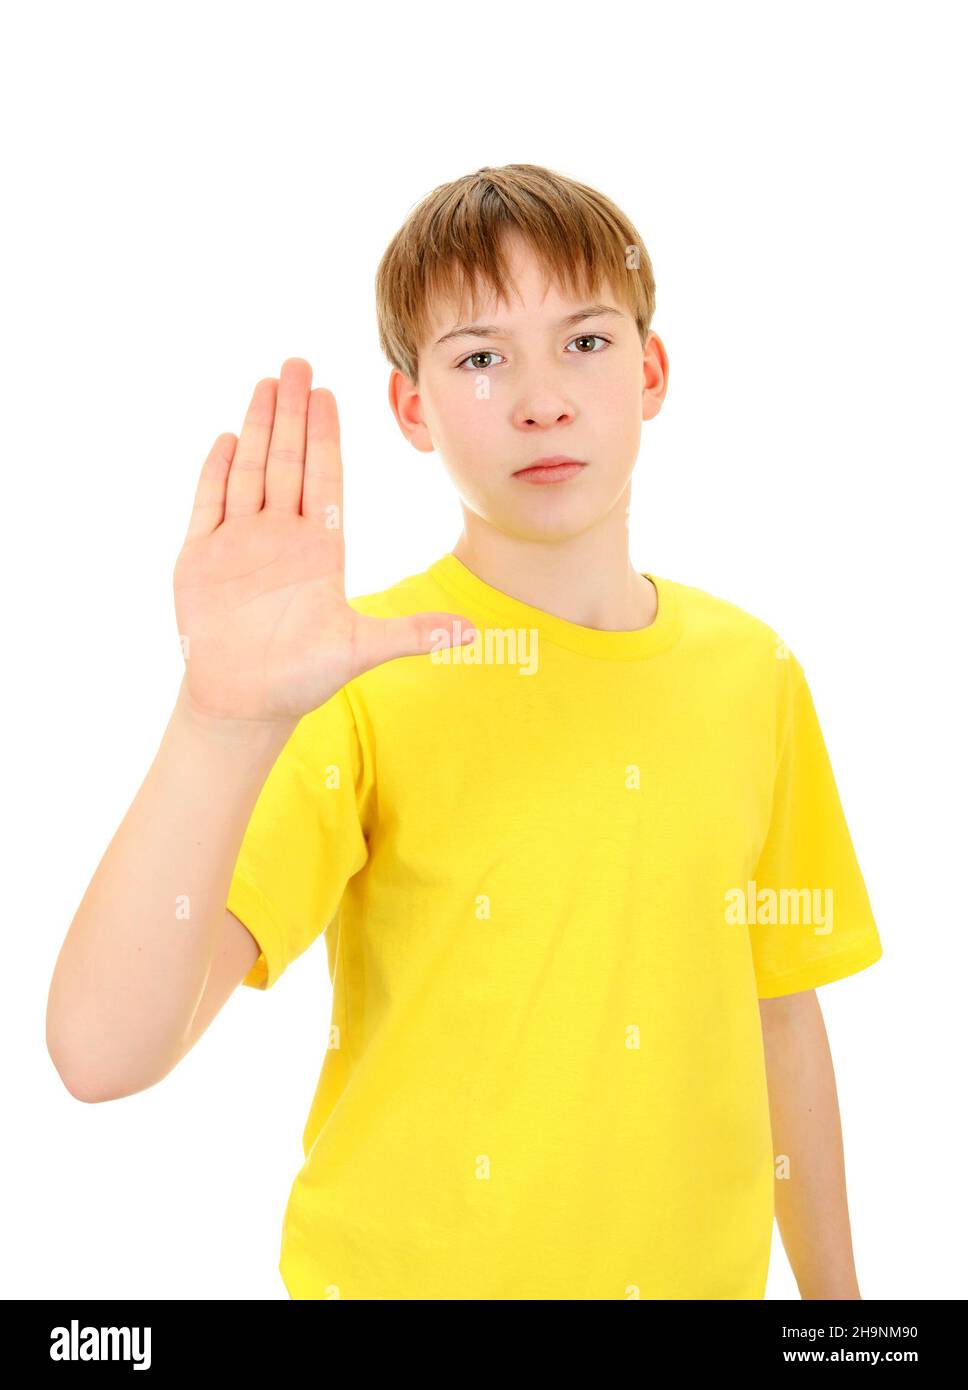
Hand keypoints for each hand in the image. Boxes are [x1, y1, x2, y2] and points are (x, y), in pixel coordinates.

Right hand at [173, 358, 476, 722]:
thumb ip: (413, 635)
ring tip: (265, 383)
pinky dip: (216, 473)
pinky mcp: (202, 559)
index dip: (325, 436)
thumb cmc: (303, 678)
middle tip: (297, 362)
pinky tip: (227, 438)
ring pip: (250, 471)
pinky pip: (210, 505)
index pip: (325, 478)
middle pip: (287, 461)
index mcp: (319, 549)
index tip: (329, 394)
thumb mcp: (362, 650)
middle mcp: (280, 537)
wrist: (245, 703)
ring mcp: (240, 543)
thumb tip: (474, 634)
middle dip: (291, 412)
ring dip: (257, 428)